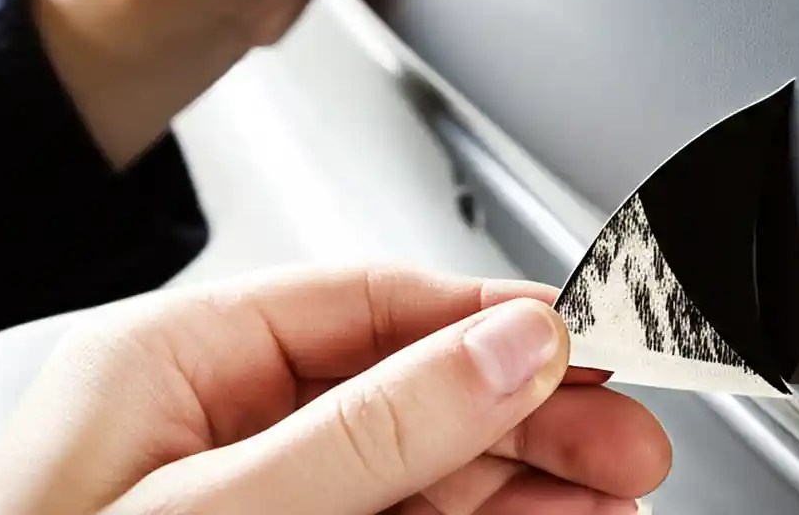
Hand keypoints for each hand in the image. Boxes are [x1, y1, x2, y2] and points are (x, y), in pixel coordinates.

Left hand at [0, 268, 670, 512]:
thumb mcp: (222, 514)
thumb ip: (371, 428)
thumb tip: (506, 347)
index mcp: (171, 366)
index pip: (367, 304)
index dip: (488, 317)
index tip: (586, 336)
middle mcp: (219, 426)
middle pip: (414, 387)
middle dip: (531, 408)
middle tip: (627, 433)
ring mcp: (262, 501)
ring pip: (427, 467)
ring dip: (531, 476)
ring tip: (617, 490)